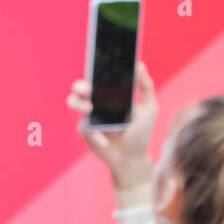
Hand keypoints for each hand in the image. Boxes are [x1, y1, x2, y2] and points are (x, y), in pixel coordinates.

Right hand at [66, 62, 157, 193]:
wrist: (131, 157)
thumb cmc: (140, 132)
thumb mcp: (149, 109)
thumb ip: (145, 88)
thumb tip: (140, 65)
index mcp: (110, 94)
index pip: (99, 77)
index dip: (94, 70)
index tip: (96, 65)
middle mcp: (97, 102)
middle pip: (81, 87)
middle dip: (80, 85)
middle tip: (87, 89)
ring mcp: (89, 116)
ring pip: (73, 102)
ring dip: (77, 103)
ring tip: (89, 109)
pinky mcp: (85, 130)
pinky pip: (84, 127)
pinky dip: (96, 134)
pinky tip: (105, 140)